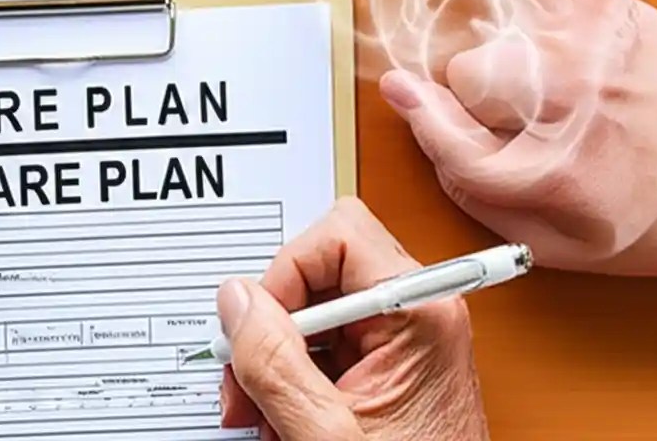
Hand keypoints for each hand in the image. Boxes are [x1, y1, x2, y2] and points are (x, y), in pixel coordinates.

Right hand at [218, 198, 488, 440]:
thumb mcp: (326, 431)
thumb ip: (275, 361)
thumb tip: (235, 298)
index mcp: (421, 314)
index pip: (339, 235)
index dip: (286, 271)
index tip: (259, 323)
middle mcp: (417, 315)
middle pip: (320, 269)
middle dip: (271, 321)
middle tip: (246, 373)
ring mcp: (402, 341)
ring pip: (313, 310)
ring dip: (273, 357)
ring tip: (258, 409)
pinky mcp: (386, 366)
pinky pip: (321, 346)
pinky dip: (289, 378)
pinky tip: (280, 418)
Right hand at [379, 0, 656, 275]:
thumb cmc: (651, 212)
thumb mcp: (556, 243)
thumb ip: (475, 193)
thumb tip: (424, 128)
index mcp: (554, 168)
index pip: (448, 130)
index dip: (419, 112)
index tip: (399, 92)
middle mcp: (570, 98)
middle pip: (465, 70)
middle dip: (470, 95)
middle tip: (507, 118)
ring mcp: (591, 45)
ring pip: (489, 27)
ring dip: (495, 54)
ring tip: (530, 84)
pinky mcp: (608, 10)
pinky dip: (515, 12)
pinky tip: (537, 45)